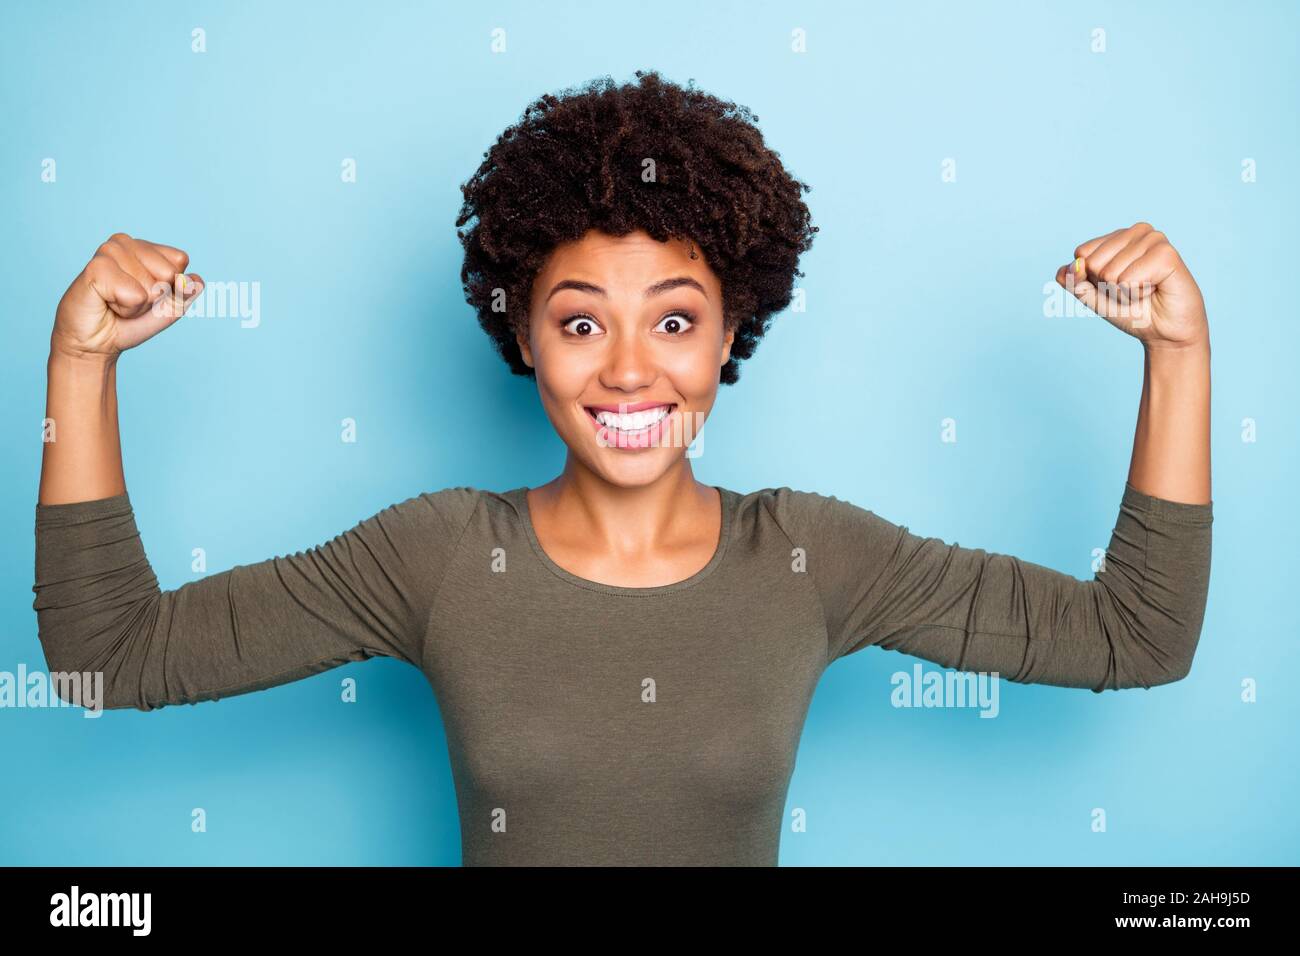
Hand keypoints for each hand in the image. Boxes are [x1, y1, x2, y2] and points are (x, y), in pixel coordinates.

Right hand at [52, 233, 203, 360]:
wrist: (97, 342)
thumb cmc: (130, 321)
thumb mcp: (169, 308)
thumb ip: (186, 293)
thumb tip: (194, 281)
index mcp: (144, 246)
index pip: (180, 260)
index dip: (170, 287)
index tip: (146, 295)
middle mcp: (125, 242)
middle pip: (169, 272)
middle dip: (155, 296)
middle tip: (130, 301)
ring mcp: (109, 251)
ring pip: (152, 285)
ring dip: (138, 304)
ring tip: (117, 302)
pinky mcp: (96, 267)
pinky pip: (135, 295)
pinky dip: (126, 308)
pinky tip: (107, 303)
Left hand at [1054, 222, 1207, 350]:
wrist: (1164, 333)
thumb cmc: (1132, 311)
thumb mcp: (1093, 296)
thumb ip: (1073, 281)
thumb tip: (1071, 266)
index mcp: (1119, 236)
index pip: (1082, 253)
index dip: (1093, 279)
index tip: (1116, 285)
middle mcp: (1137, 231)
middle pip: (1093, 263)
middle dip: (1108, 286)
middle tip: (1132, 290)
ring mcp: (1154, 239)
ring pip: (1109, 273)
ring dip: (1123, 293)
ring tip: (1145, 291)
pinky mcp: (1166, 254)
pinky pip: (1127, 280)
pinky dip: (1136, 294)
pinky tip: (1155, 290)